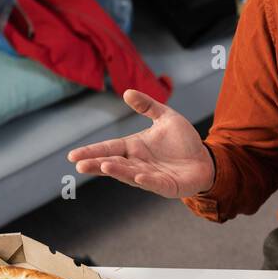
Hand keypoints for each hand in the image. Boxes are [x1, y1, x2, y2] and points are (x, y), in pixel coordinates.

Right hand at [67, 90, 214, 197]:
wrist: (205, 158)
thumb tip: (127, 92)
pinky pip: (155, 183)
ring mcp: (151, 176)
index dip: (92, 151)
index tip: (72, 156)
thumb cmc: (183, 140)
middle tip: (79, 166)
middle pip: (113, 163)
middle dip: (97, 164)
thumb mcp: (166, 117)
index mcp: (134, 147)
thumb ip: (147, 106)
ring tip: (103, 166)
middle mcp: (138, 163)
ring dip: (118, 171)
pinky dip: (146, 180)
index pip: (109, 148)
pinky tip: (138, 177)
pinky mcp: (166, 186)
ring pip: (130, 174)